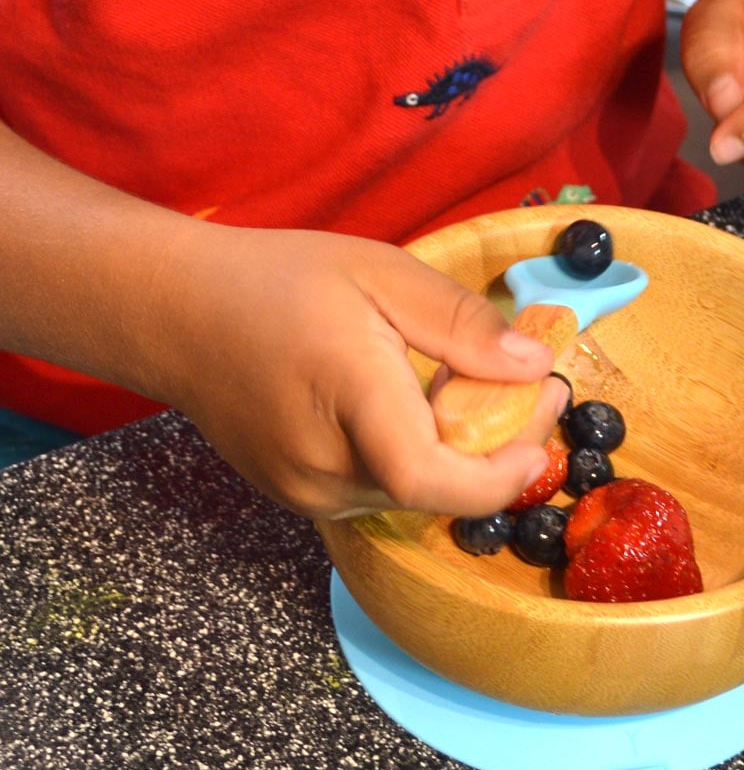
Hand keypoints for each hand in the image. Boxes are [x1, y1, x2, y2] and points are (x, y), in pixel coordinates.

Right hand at [157, 224, 566, 519]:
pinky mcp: (295, 496)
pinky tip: (419, 409)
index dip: (501, 475)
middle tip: (533, 389)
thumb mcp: (381, 274)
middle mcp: (323, 468)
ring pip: (411, 491)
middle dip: (499, 449)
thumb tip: (534, 365)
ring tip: (478, 391)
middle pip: (437, 488)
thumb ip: (461, 324)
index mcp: (348, 402)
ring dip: (458, 453)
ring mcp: (304, 491)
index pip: (434, 479)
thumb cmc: (276, 281)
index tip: (541, 435)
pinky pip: (379, 488)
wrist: (175, 313)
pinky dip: (416, 457)